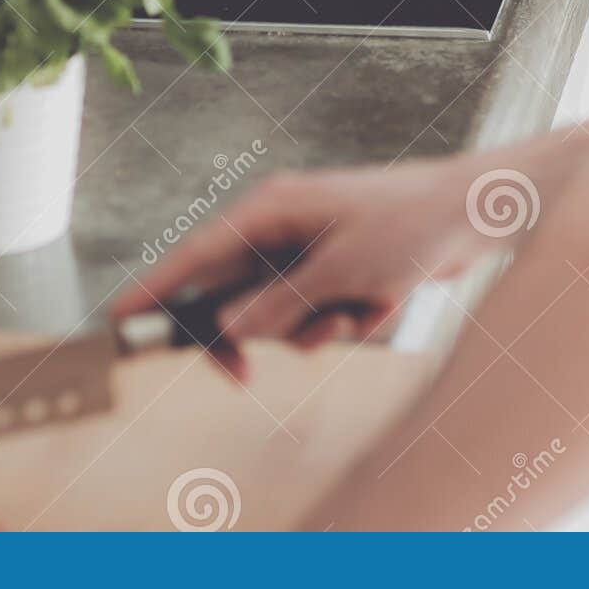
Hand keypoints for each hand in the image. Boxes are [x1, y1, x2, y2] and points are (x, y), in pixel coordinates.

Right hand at [110, 157, 493, 373]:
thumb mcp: (341, 272)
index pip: (195, 254)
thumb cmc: (409, 225)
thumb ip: (279, 304)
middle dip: (248, 335)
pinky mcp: (333, 270)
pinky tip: (382, 302)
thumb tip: (225, 328)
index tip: (116, 322)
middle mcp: (281, 227)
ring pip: (278, 315)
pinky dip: (345, 322)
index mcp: (270, 209)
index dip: (154, 289)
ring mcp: (307, 249)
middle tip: (242, 379)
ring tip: (359, 308)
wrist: (473, 214)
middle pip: (228, 294)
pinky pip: (316, 316)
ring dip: (315, 329)